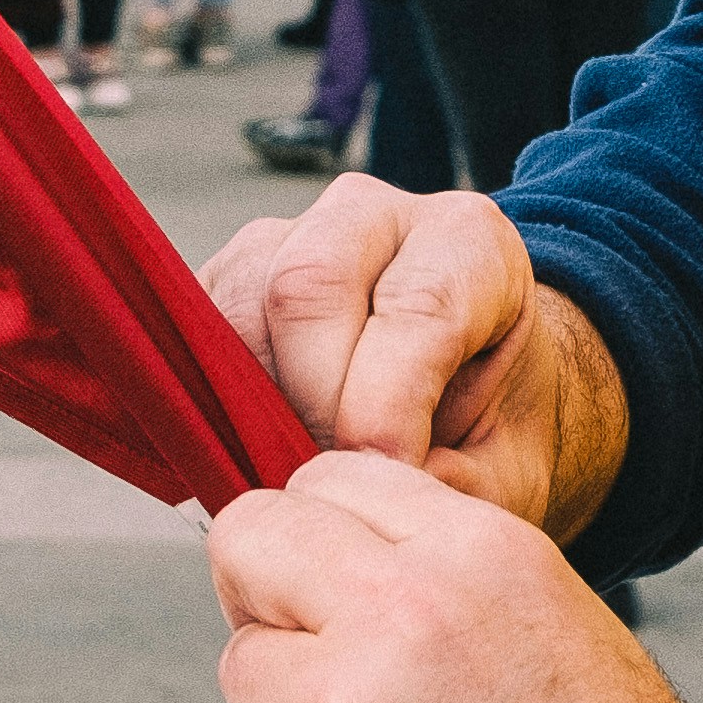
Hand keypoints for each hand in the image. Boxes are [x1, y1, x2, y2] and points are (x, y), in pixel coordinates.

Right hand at [204, 175, 630, 534]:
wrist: (468, 392)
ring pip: (239, 304)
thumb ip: (457, 483)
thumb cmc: (491, 425)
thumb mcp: (508, 468)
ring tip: (293, 469)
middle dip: (311, 403)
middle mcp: (373, 215)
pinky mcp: (228, 273)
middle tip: (327, 483)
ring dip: (251, 407)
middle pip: (309, 285)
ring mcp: (288, 232)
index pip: (417, 304)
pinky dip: (210, 399)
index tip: (380, 482)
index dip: (387, 408)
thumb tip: (376, 487)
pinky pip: (193, 328)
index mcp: (466, 241)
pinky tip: (248, 448)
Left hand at [212, 451, 702, 702]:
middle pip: (248, 542)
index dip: (320, 526)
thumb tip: (327, 539)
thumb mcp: (545, 612)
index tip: (326, 567)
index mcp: (472, 555)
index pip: (322, 479)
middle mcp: (399, 620)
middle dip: (265, 585)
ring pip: (246, 670)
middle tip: (308, 636)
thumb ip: (433, 559)